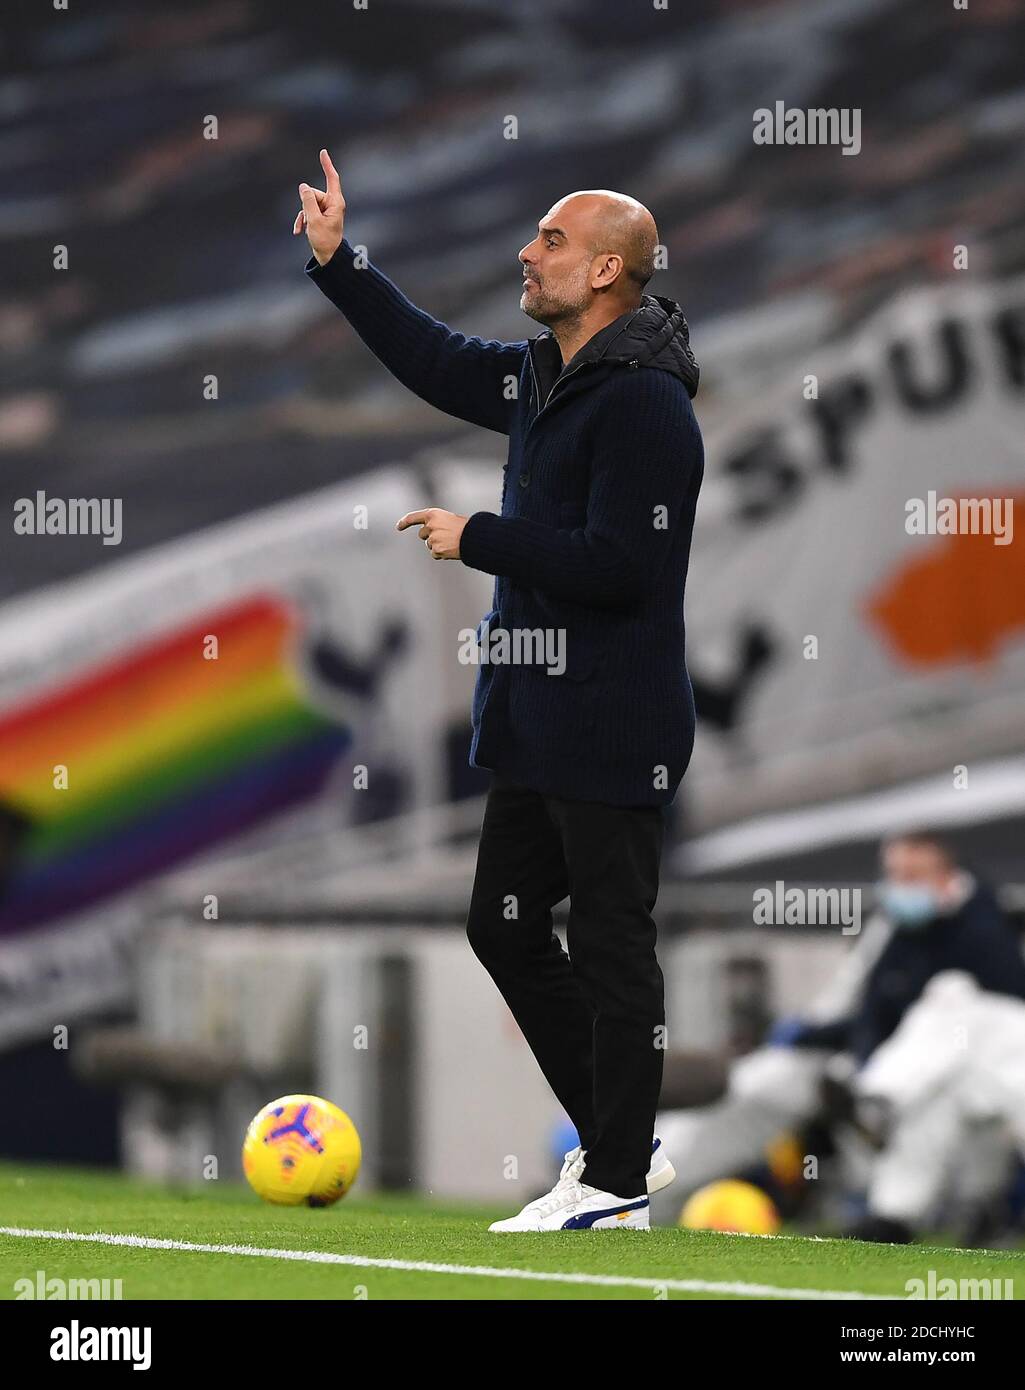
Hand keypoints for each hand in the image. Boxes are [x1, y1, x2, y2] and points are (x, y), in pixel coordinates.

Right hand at [293, 148, 345, 265]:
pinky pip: (307, 212)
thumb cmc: (325, 240)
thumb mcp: (313, 220)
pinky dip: (302, 220)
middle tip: (310, 221)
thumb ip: (308, 201)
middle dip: (306, 206)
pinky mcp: (319, 216)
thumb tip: (303, 187)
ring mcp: (325, 210)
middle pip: (313, 194)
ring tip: (305, 229)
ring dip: (303, 216)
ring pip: (308, 204)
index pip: (332, 179)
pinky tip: (298, 231)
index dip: (327, 165)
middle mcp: (332, 204)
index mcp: (336, 203)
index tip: (323, 152)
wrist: (328, 257)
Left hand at [395, 508, 468, 559]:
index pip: (413, 517)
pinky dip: (441, 554)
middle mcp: (430, 525)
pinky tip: (451, 549)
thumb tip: (429, 536)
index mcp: (433, 514)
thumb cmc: (464, 527)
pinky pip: (435, 554)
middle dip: (430, 536)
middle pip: (422, 534)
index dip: (404, 522)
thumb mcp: (448, 518)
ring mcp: (432, 538)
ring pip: (429, 545)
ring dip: (437, 545)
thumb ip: (436, 524)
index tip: (398, 527)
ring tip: (451, 542)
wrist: (474, 537)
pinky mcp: (436, 550)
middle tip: (446, 535)